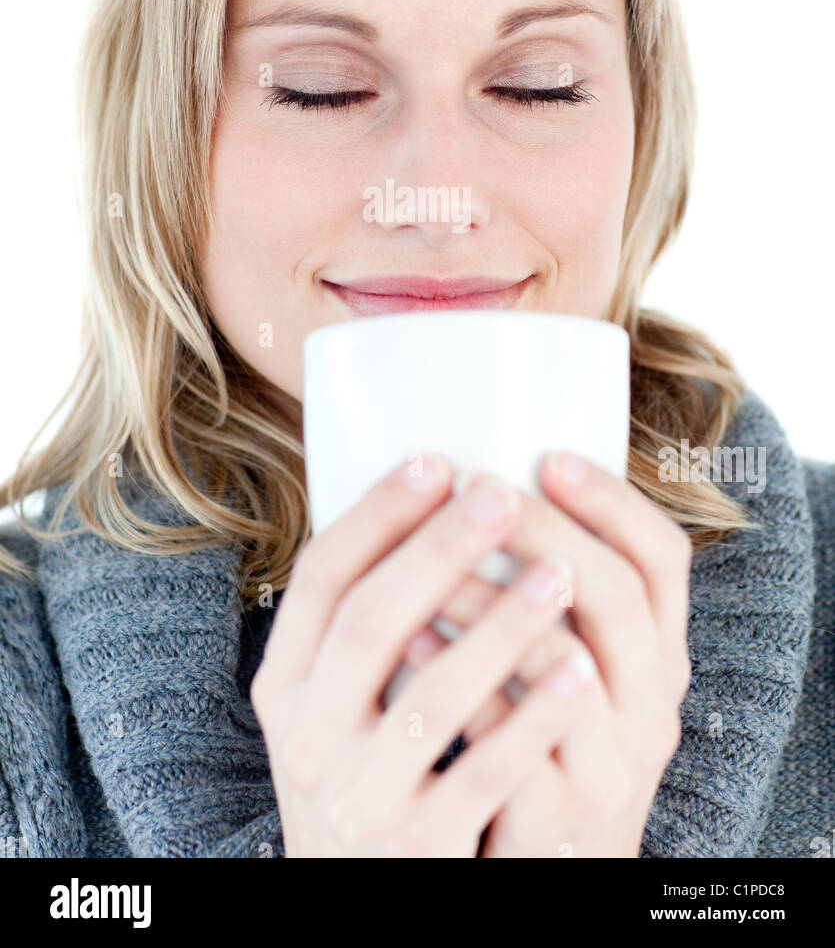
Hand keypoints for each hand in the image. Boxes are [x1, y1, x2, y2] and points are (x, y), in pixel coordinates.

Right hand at [250, 454, 597, 856]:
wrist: (361, 906)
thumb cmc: (365, 777)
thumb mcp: (333, 706)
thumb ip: (360, 630)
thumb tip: (429, 508)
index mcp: (287, 684)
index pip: (319, 580)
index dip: (375, 515)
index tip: (433, 460)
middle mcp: (309, 735)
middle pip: (371, 622)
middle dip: (439, 549)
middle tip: (500, 490)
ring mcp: (361, 794)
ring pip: (432, 696)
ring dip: (499, 625)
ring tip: (557, 570)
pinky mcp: (418, 847)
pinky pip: (482, 774)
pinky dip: (531, 718)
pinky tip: (578, 671)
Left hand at [403, 452, 692, 856]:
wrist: (554, 872)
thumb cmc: (548, 751)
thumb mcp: (576, 673)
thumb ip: (550, 601)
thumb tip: (477, 492)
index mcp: (656, 658)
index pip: (663, 561)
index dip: (613, 502)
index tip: (547, 457)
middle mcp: (648, 707)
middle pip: (616, 595)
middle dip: (543, 530)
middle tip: (479, 491)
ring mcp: (609, 767)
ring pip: (564, 664)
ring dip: (490, 600)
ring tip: (433, 562)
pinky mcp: (555, 819)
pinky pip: (512, 748)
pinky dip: (460, 688)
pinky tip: (411, 643)